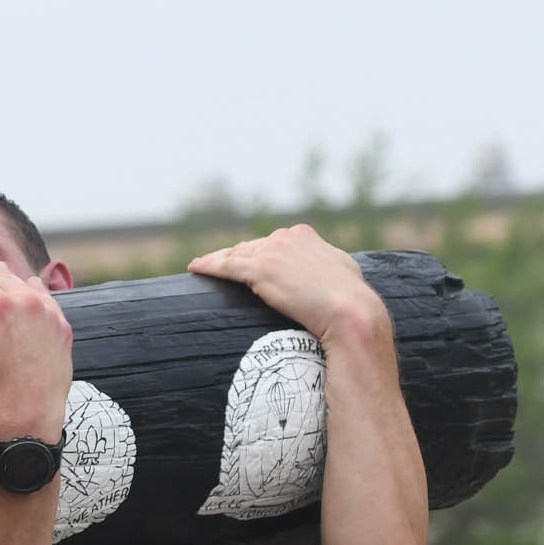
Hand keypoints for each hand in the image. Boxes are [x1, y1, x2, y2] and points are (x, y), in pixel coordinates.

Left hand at [188, 224, 389, 347]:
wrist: (348, 310)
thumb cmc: (349, 295)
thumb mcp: (340, 267)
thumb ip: (324, 261)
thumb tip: (324, 265)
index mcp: (303, 234)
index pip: (270, 242)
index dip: (255, 252)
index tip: (246, 260)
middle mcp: (284, 237)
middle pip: (248, 247)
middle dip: (233, 257)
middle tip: (216, 266)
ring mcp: (270, 252)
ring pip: (233, 255)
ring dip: (214, 261)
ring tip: (200, 267)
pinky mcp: (258, 270)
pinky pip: (225, 267)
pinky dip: (208, 266)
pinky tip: (194, 268)